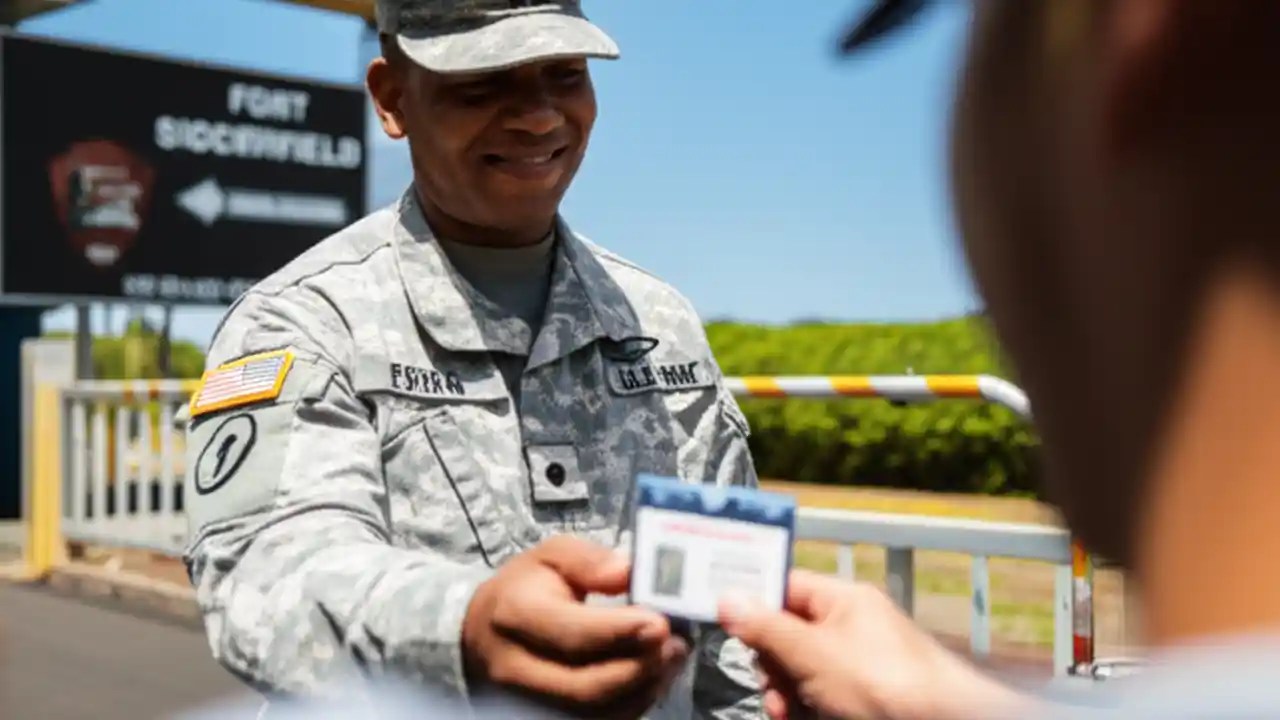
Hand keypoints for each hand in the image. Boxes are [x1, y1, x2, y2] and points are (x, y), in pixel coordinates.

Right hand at [461, 536, 688, 718]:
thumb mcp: (551, 556)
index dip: (620, 633)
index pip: (571, 634)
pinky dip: (631, 705)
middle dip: (639, 670)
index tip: (661, 623)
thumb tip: (628, 571)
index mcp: (514, 614)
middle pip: (584, 687)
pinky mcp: (544, 718)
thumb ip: (590, 560)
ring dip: (642, 692)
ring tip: (672, 661)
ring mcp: (527, 702)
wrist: (481, 633)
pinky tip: (652, 679)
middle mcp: (515, 667)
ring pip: (592, 715)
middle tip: (676, 646)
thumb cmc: (525, 589)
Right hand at [718, 570, 1029, 719]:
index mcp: (844, 601)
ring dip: (786, 694)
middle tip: (773, 685)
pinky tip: (804, 718)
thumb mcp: (812, 653)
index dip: (755, 605)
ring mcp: (859, 664)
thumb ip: (766, 627)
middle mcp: (852, 627)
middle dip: (772, 665)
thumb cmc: (888, 684)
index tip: (730, 625)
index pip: (786, 587)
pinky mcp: (863, 696)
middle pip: (788, 635)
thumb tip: (728, 599)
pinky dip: (808, 709)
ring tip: (787, 713)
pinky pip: (821, 695)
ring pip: (802, 671)